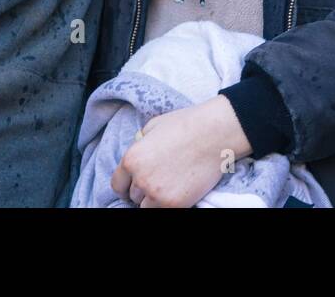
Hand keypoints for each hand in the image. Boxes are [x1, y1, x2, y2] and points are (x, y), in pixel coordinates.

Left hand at [110, 96, 252, 207]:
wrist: (216, 132)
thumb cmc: (187, 124)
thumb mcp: (154, 126)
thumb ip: (140, 143)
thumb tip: (137, 150)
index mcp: (131, 158)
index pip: (118, 185)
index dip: (127, 186)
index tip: (134, 187)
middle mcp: (140, 178)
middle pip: (133, 196)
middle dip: (144, 189)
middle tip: (160, 180)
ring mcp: (157, 193)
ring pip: (146, 207)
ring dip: (154, 200)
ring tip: (169, 187)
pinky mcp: (174, 204)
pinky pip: (162, 211)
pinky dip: (168, 204)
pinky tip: (178, 192)